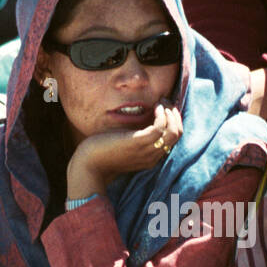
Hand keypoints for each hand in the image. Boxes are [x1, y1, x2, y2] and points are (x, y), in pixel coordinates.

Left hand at [66, 102, 182, 198]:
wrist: (89, 164)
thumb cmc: (103, 151)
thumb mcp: (125, 143)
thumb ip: (136, 134)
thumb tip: (144, 115)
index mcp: (151, 157)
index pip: (174, 138)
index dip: (174, 120)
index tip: (166, 108)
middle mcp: (153, 156)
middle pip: (178, 134)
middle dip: (175, 114)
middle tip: (165, 102)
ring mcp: (147, 150)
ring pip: (174, 131)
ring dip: (171, 113)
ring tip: (161, 103)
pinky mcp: (139, 142)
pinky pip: (160, 127)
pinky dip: (162, 115)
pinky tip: (155, 107)